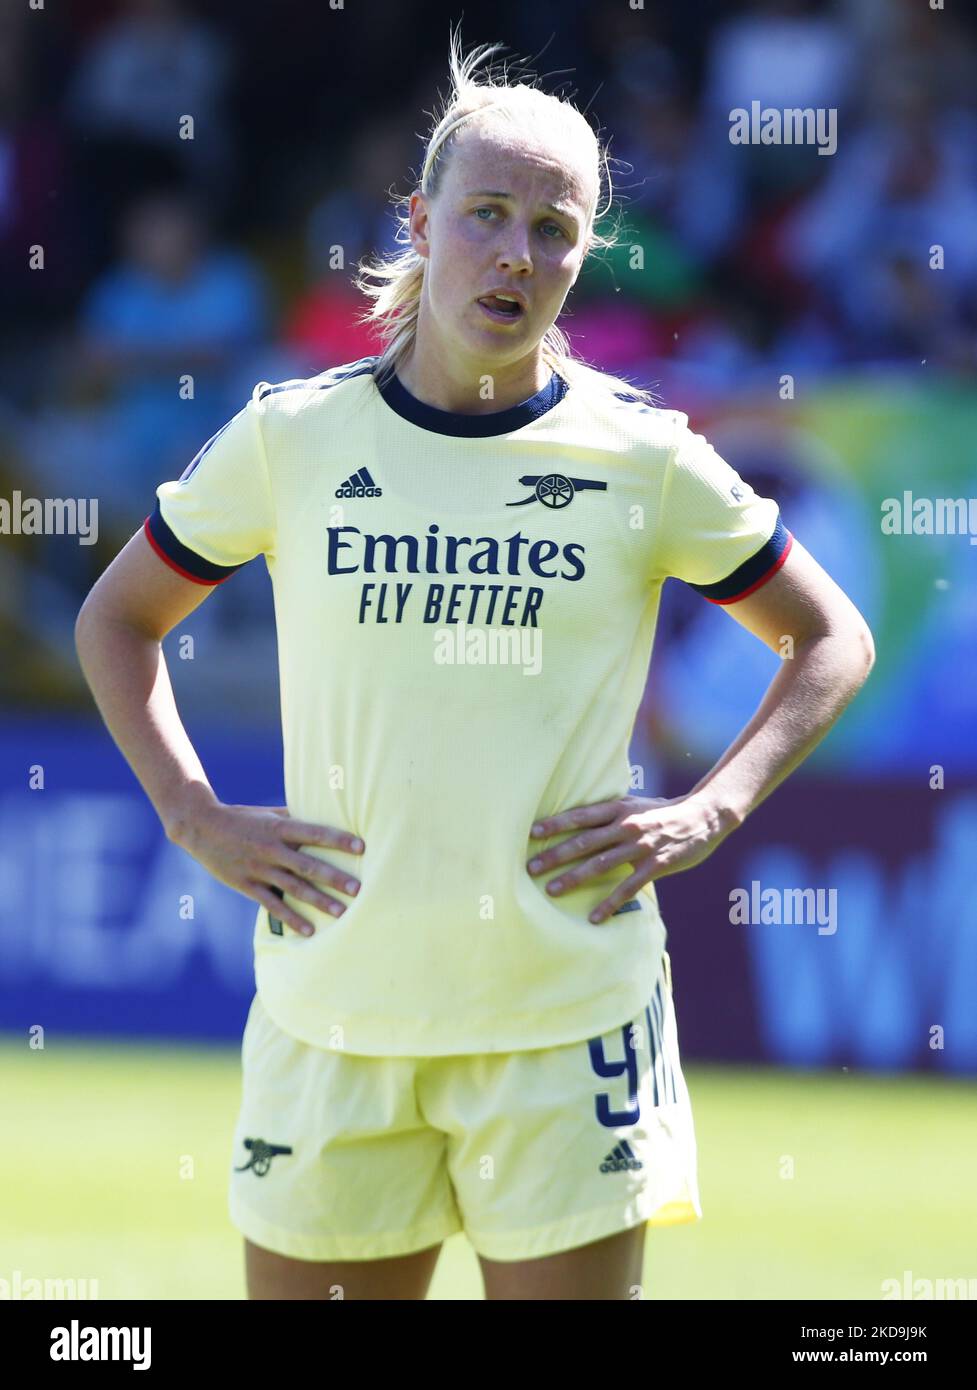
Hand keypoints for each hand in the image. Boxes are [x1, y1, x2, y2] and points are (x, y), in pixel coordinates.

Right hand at [169, 800, 364, 936]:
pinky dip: (291, 918)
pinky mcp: (247, 885)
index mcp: (279, 828)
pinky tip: (309, 930)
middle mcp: (271, 849)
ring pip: (293, 888)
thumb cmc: (242, 818)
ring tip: (341, 912)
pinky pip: (272, 905)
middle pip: (308, 865)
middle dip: (334, 877)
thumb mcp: (269, 813)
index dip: (338, 840)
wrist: (201, 827)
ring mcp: (258, 869)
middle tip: (359, 889)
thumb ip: (295, 818)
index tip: (362, 847)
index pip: (315, 832)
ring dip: (319, 901)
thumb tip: (325, 815)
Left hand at [527, 792, 739, 922]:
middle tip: (531, 868)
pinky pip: (628, 887)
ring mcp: (640, 846)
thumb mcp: (635, 804)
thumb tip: (581, 818)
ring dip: (575, 878)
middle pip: (584, 841)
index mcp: (619, 808)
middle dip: (555, 855)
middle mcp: (626, 826)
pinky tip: (595, 917)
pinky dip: (610, 903)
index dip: (555, 824)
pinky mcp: (655, 865)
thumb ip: (610, 812)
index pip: (581, 816)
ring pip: (601, 864)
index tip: (531, 833)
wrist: (704, 816)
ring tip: (552, 890)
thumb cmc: (664, 811)